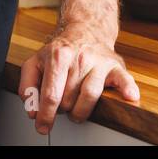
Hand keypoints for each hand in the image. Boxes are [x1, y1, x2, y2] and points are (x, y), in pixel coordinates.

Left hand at [17, 24, 140, 135]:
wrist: (85, 31)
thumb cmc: (59, 52)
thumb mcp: (35, 62)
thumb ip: (27, 85)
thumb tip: (32, 110)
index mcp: (57, 56)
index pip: (50, 93)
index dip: (46, 114)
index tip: (42, 127)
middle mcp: (79, 58)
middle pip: (69, 98)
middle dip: (62, 109)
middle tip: (61, 107)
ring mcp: (99, 62)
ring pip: (90, 96)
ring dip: (81, 111)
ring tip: (76, 112)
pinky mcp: (116, 67)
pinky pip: (124, 80)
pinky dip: (128, 89)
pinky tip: (130, 97)